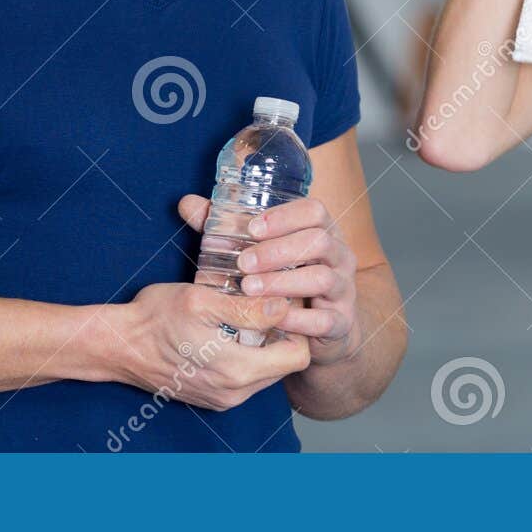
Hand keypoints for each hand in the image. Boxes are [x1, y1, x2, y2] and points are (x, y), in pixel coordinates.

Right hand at [113, 281, 309, 411]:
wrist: (118, 345)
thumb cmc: (155, 318)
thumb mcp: (201, 301)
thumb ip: (246, 309)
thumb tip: (283, 306)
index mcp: (237, 370)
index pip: (299, 356)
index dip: (298, 326)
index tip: (284, 301)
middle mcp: (235, 393)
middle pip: (285, 365)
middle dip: (283, 334)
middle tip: (266, 303)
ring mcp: (223, 399)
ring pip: (267, 371)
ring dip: (264, 345)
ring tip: (246, 315)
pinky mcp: (213, 398)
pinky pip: (246, 378)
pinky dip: (246, 356)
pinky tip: (228, 332)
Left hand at [178, 194, 360, 366]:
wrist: (325, 328)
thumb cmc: (288, 279)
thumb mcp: (266, 252)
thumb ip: (228, 228)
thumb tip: (187, 203)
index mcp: (323, 230)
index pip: (314, 210)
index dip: (285, 216)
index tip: (252, 227)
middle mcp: (339, 255)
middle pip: (319, 241)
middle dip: (278, 250)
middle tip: (243, 262)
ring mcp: (344, 289)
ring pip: (323, 278)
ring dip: (284, 282)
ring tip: (250, 288)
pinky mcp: (341, 322)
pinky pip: (325, 320)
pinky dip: (298, 320)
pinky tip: (273, 319)